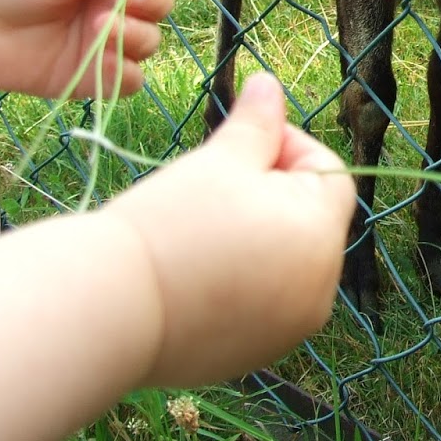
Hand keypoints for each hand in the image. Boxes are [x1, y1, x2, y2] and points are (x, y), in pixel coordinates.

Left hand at [0, 0, 174, 98]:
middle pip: (161, 2)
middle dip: (148, 1)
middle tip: (111, 0)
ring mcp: (105, 39)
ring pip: (150, 41)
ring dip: (134, 35)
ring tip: (96, 28)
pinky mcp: (93, 75)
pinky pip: (129, 81)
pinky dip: (124, 73)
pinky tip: (101, 63)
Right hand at [106, 73, 354, 386]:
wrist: (112, 309)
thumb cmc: (171, 223)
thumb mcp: (220, 160)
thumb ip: (257, 122)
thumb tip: (270, 84)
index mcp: (321, 236)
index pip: (328, 174)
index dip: (287, 147)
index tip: (239, 146)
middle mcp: (320, 290)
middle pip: (310, 221)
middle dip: (272, 193)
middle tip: (214, 184)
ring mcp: (290, 329)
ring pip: (287, 264)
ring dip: (258, 239)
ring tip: (201, 228)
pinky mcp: (256, 356)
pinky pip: (264, 304)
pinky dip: (241, 283)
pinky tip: (196, 272)